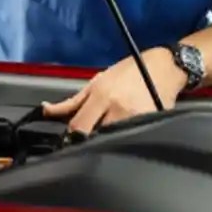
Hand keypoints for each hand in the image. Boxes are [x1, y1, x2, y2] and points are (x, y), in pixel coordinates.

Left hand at [41, 48, 186, 134]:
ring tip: (106, 135)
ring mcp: (135, 120)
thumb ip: (72, 101)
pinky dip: (122, 142)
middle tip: (86, 139)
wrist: (164, 68)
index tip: (69, 137)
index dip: (70, 135)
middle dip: (86, 141)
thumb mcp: (98, 80)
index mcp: (102, 96)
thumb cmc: (131, 71)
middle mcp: (118, 109)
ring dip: (104, 142)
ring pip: (111, 143)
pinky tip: (123, 136)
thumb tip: (47, 111)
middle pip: (93, 138)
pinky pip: (129, 142)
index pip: (78, 127)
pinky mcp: (149, 126)